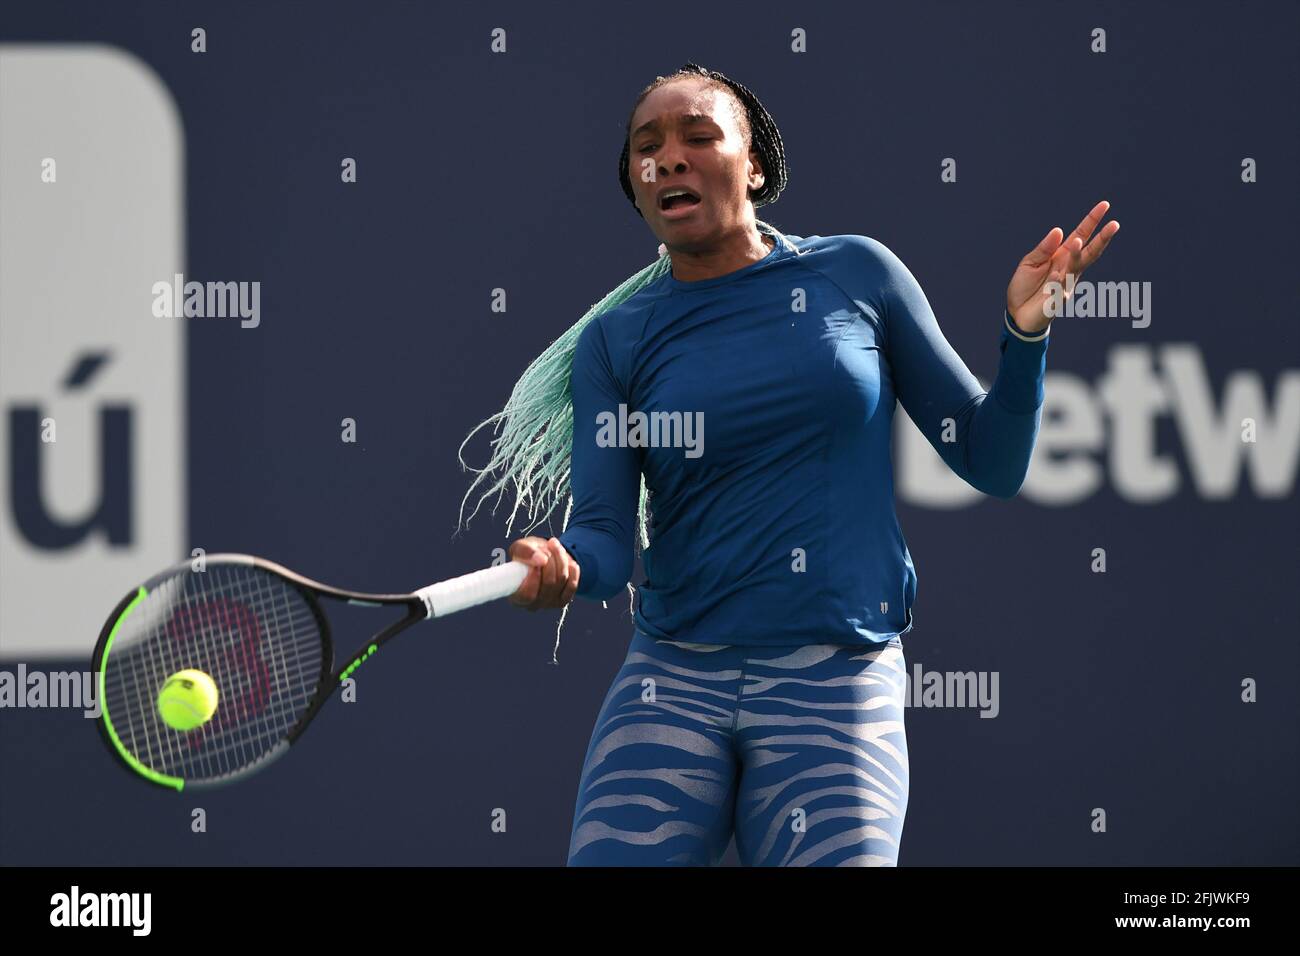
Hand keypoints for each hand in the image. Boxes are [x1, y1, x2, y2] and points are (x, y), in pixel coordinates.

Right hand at [507, 536, 579, 610]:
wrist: (544, 557)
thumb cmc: (528, 555)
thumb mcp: (521, 547)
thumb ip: (525, 552)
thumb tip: (541, 560)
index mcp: (516, 595)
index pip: (527, 595)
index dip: (534, 577)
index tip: (537, 561)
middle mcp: (532, 604)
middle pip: (549, 583)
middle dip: (550, 561)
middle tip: (546, 548)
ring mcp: (549, 604)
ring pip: (561, 580)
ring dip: (560, 560)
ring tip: (554, 546)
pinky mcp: (563, 600)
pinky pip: (572, 585)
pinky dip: (572, 571)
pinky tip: (568, 561)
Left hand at [1007, 200, 1119, 334]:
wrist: (1016, 314)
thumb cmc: (1024, 287)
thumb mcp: (1029, 262)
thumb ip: (1044, 248)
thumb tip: (1059, 231)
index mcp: (1062, 256)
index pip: (1081, 235)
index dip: (1092, 221)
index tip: (1105, 205)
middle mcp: (1069, 268)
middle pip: (1089, 251)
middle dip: (1102, 238)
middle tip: (1115, 225)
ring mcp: (1065, 284)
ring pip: (1075, 268)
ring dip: (1075, 255)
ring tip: (1075, 242)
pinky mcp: (1057, 300)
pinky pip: (1059, 289)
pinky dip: (1056, 282)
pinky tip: (1054, 277)